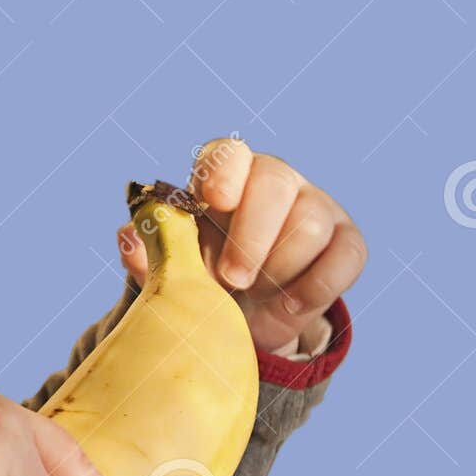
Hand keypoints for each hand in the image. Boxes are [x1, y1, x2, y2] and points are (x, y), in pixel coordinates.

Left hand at [117, 137, 366, 351]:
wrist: (243, 321)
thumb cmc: (201, 283)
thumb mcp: (172, 275)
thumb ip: (151, 257)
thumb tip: (129, 236)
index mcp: (223, 180)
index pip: (227, 154)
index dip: (222, 172)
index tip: (214, 200)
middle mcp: (272, 183)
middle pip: (275, 182)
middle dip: (251, 237)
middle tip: (229, 280)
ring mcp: (315, 208)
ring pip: (309, 224)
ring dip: (277, 270)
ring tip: (254, 296)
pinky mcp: (345, 243)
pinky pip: (346, 256)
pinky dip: (315, 288)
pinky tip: (287, 306)